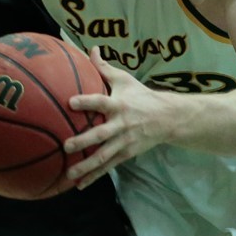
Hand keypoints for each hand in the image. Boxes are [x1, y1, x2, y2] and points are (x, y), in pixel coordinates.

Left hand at [63, 49, 175, 186]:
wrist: (168, 118)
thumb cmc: (141, 96)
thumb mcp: (125, 80)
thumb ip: (105, 68)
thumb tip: (91, 49)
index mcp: (119, 104)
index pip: (101, 102)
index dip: (86, 101)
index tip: (70, 102)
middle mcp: (121, 124)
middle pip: (100, 134)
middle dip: (83, 141)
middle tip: (66, 146)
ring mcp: (124, 141)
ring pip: (103, 156)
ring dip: (86, 166)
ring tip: (69, 174)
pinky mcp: (126, 153)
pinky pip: (108, 166)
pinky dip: (94, 176)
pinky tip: (79, 185)